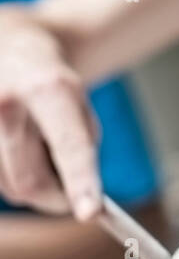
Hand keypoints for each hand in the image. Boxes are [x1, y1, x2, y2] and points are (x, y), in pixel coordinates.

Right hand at [0, 8, 101, 219]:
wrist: (7, 46)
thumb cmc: (48, 79)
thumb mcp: (79, 99)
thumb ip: (81, 144)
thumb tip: (74, 199)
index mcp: (47, 88)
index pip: (68, 143)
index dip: (81, 181)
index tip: (91, 213)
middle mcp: (6, 102)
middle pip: (30, 182)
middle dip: (57, 199)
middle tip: (73, 196)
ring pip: (9, 188)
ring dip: (30, 185)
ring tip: (34, 148)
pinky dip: (9, 177)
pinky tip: (13, 149)